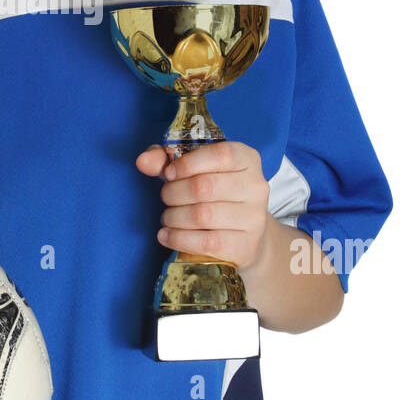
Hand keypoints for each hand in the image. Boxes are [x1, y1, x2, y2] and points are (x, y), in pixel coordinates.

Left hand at [136, 139, 270, 270]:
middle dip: (174, 192)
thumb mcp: (192, 170)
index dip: (187, 163)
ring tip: (167, 217)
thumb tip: (143, 161)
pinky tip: (167, 235)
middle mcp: (256, 186)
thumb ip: (166, 160)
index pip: (219, 154)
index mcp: (247, 159)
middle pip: (204, 186)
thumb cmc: (214, 195)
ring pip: (202, 215)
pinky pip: (206, 242)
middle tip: (166, 198)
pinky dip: (179, 239)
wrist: (245, 235)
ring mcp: (254, 218)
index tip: (169, 174)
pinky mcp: (246, 246)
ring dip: (173, 216)